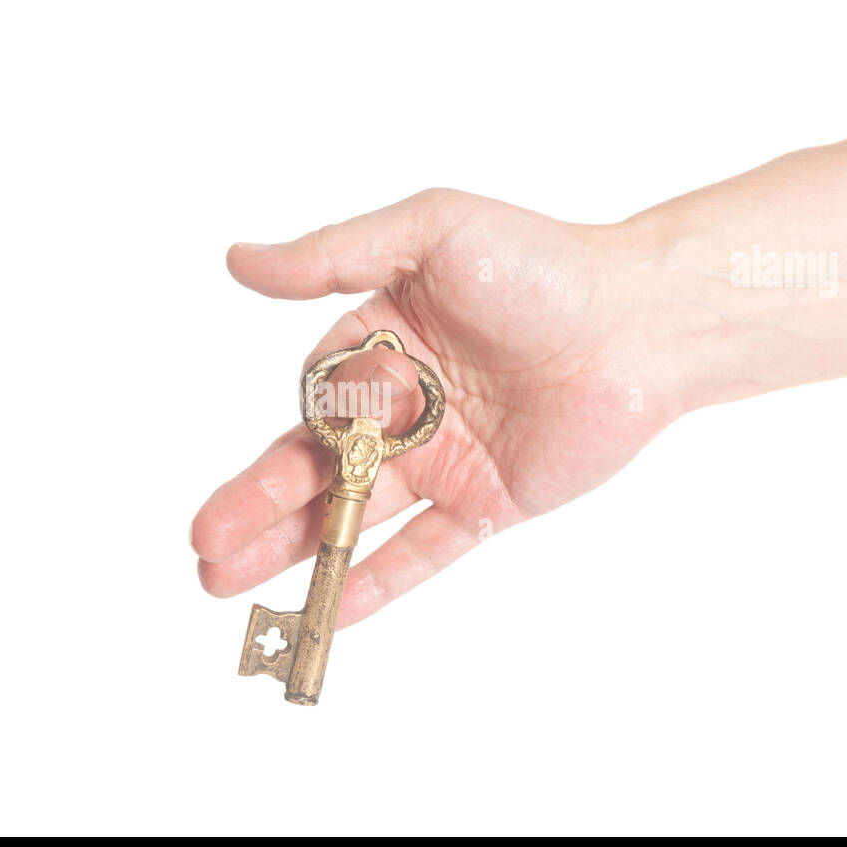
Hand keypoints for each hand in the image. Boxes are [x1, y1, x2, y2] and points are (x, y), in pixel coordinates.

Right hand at [190, 188, 679, 626]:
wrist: (643, 321)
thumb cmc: (540, 263)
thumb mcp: (429, 233)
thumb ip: (334, 255)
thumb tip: (239, 260)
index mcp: (380, 347)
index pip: (315, 402)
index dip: (302, 431)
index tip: (320, 437)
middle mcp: (403, 409)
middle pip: (314, 470)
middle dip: (256, 509)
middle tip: (203, 548)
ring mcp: (442, 461)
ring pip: (354, 517)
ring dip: (292, 553)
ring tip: (226, 585)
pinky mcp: (486, 504)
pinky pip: (423, 552)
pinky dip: (378, 583)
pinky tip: (332, 612)